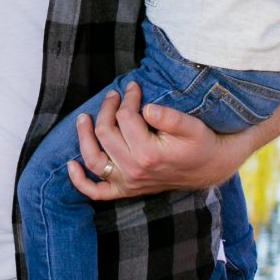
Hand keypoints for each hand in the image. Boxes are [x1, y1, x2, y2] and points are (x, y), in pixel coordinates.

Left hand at [64, 81, 240, 201]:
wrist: (208, 167)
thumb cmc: (200, 143)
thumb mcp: (192, 126)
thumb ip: (170, 117)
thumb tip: (146, 109)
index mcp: (149, 154)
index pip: (125, 118)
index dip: (128, 98)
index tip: (134, 87)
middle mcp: (134, 170)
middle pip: (105, 133)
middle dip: (107, 109)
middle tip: (114, 95)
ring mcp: (127, 183)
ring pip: (94, 160)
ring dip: (84, 137)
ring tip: (84, 117)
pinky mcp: (126, 190)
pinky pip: (96, 192)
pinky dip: (80, 181)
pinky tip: (71, 165)